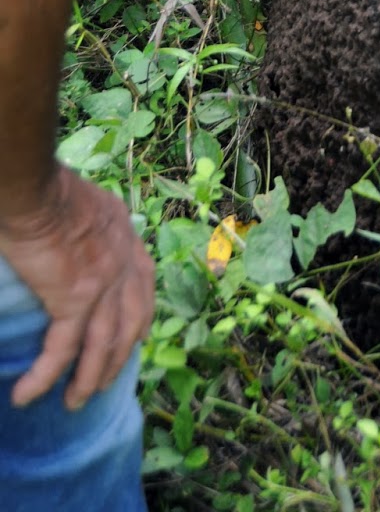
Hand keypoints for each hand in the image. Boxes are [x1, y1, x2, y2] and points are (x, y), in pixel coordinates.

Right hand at [0, 165, 154, 408]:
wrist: (33, 188)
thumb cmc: (46, 187)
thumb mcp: (85, 202)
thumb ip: (90, 225)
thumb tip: (76, 238)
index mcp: (124, 234)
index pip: (143, 282)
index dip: (141, 314)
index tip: (137, 337)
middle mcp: (122, 260)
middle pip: (130, 320)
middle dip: (119, 356)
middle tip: (103, 382)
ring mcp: (103, 282)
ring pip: (102, 345)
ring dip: (89, 378)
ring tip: (74, 402)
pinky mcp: (75, 299)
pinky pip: (61, 350)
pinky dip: (45, 376)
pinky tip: (27, 394)